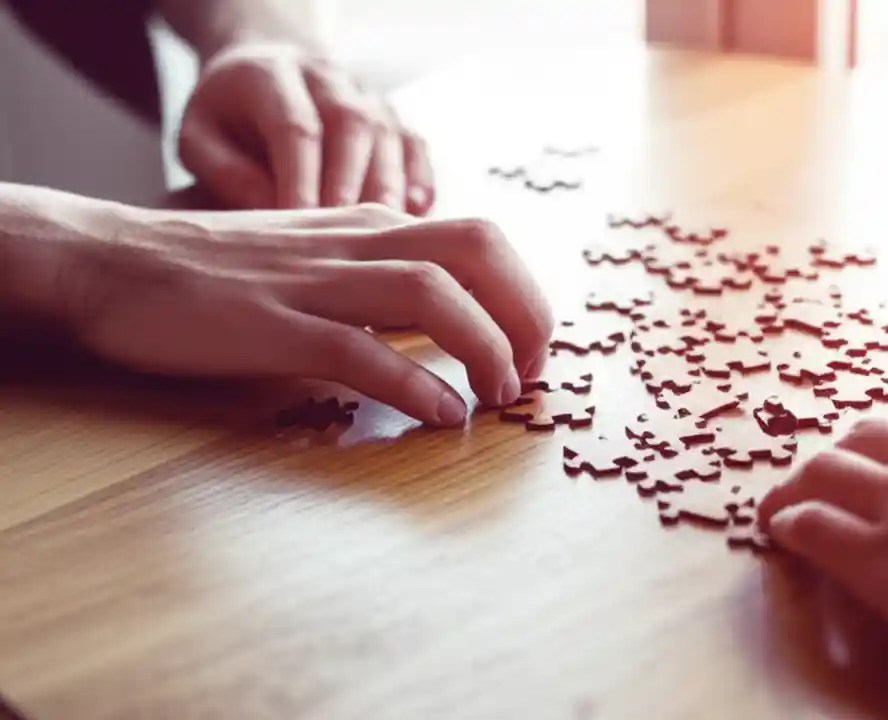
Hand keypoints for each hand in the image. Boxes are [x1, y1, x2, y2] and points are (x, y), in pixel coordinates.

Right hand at [9, 191, 549, 425]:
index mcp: (370, 227)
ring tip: (501, 394)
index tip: (535, 349)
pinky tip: (439, 413)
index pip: (480, 239)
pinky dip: (410, 382)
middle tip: (533, 371)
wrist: (117, 262)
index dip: (525, 294)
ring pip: (430, 293)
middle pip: (476, 250)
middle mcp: (354, 242)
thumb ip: (381, 276)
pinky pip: (358, 349)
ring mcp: (314, 282)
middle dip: (525, 311)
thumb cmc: (223, 271)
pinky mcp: (272, 326)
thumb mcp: (319, 256)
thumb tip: (454, 320)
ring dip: (483, 346)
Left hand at [178, 43, 433, 214]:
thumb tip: (273, 213)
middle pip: (353, 126)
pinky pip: (415, 147)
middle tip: (347, 239)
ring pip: (390, 137)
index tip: (300, 226)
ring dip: (388, 190)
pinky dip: (420, 182)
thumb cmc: (227, 116)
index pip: (296, 127)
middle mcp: (327, 77)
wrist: (265, 66)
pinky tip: (414, 218)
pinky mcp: (393, 116)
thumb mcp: (198, 136)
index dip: (302, 177)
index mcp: (271, 74)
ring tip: (382, 241)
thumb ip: (226, 171)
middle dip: (351, 185)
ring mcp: (367, 94)